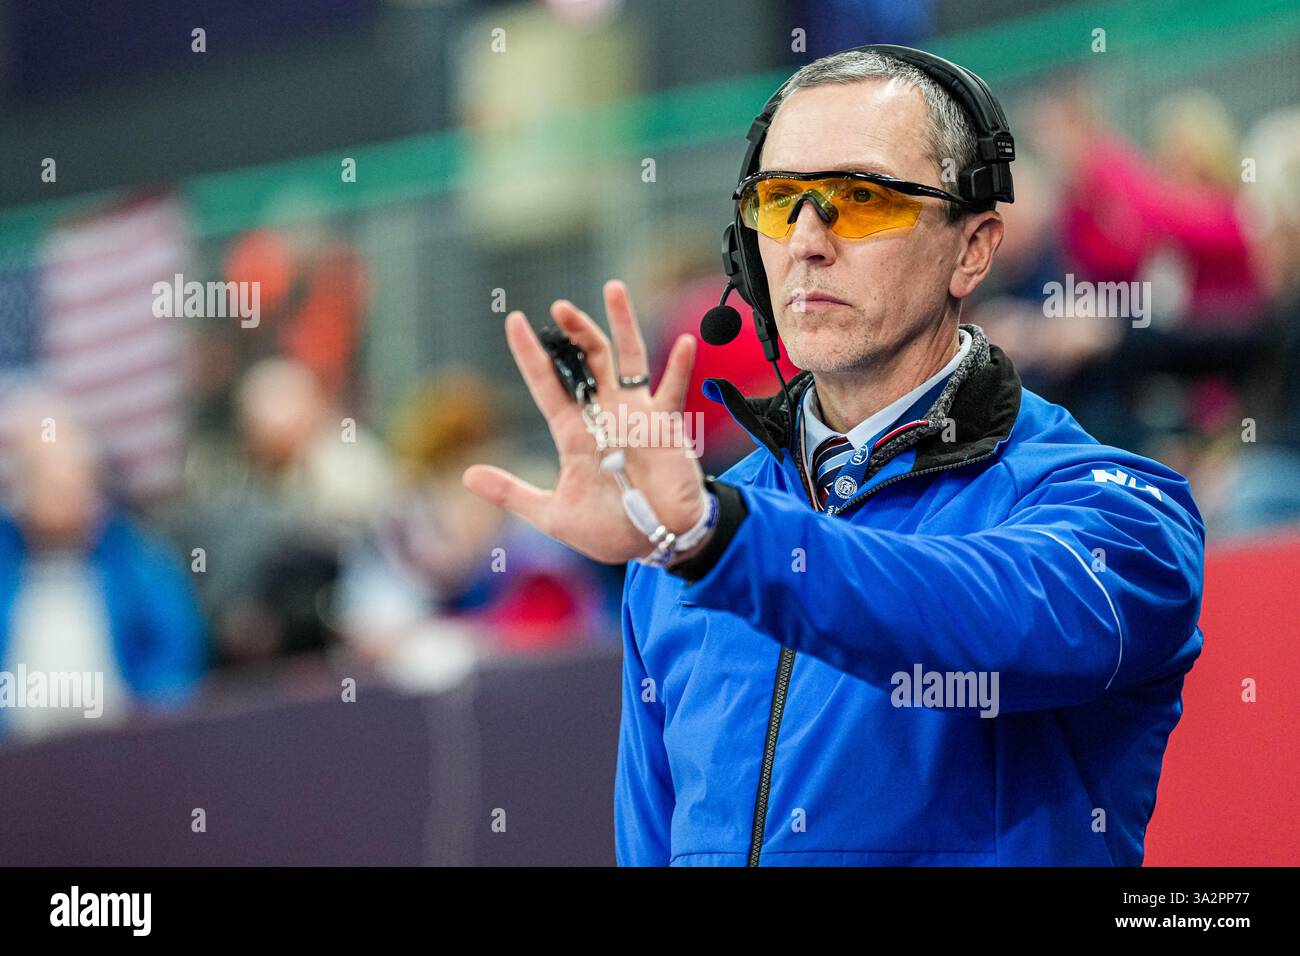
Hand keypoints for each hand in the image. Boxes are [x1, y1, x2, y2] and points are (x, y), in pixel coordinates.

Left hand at [462, 279, 706, 563]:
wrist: (656, 542)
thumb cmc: (610, 530)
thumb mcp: (553, 515)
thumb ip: (513, 493)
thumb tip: (468, 475)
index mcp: (573, 434)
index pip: (547, 384)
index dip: (530, 354)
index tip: (513, 322)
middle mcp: (603, 415)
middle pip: (586, 361)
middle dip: (573, 331)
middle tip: (558, 307)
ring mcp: (635, 414)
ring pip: (626, 359)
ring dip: (620, 325)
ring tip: (611, 290)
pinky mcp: (666, 425)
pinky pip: (672, 390)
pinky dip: (679, 366)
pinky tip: (683, 342)